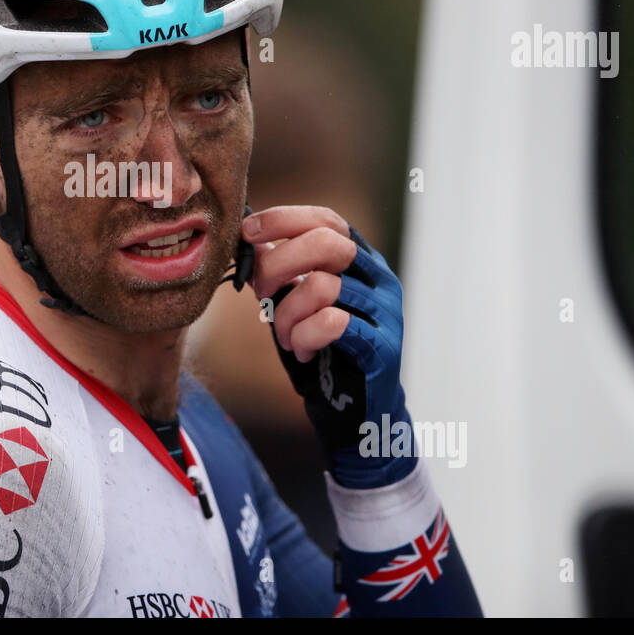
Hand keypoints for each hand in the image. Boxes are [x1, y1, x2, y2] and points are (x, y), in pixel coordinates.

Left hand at [243, 206, 412, 485]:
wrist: (355, 414)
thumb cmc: (323, 353)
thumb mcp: (294, 305)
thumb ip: (279, 275)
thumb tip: (249, 243)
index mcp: (361, 262)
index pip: (327, 220)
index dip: (284, 219)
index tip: (248, 232)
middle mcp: (379, 279)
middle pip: (329, 243)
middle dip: (279, 263)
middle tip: (261, 293)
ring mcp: (386, 312)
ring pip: (324, 286)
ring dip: (287, 313)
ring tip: (285, 336)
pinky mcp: (383, 346)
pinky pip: (334, 323)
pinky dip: (305, 336)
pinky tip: (302, 351)